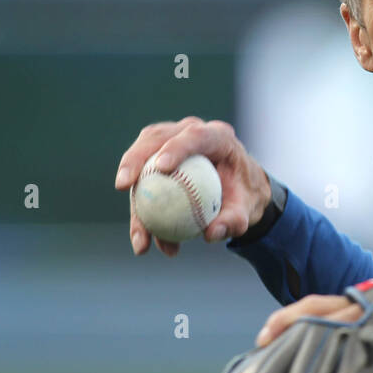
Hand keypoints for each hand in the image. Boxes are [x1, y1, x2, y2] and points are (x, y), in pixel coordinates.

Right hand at [114, 116, 271, 257]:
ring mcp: (172, 141)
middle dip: (135, 158)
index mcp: (218, 137)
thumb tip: (211, 233)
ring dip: (132, 192)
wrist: (239, 192)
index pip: (195, 136)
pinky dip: (139, 207)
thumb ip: (234, 220)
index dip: (176, 147)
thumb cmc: (244, 195)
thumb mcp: (248, 210)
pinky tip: (143, 239)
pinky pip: (141, 177)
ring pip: (141, 158)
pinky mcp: (158, 155)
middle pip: (156, 137)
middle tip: (124, 186)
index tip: (162, 167)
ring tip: (139, 232)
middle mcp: (192, 132)